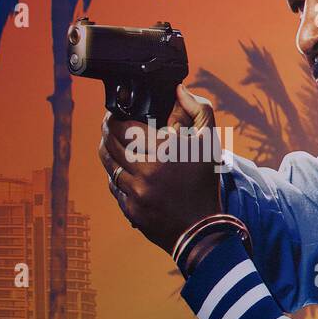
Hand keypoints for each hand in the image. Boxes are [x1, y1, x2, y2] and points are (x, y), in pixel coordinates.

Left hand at [97, 84, 225, 253]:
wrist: (203, 230)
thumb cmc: (206, 183)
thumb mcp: (210, 143)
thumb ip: (199, 110)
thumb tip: (178, 89)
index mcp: (165, 151)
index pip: (122, 126)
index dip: (115, 116)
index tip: (116, 112)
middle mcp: (147, 170)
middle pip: (109, 143)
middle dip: (107, 132)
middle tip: (110, 126)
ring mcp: (136, 192)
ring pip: (109, 165)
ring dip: (108, 153)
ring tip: (113, 145)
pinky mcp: (130, 209)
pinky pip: (114, 186)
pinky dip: (116, 177)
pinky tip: (123, 172)